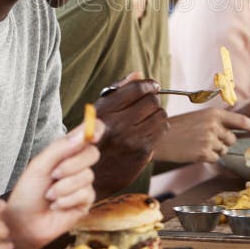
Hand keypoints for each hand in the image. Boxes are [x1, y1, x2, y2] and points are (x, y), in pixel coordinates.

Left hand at [4, 121, 103, 248]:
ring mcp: (83, 183)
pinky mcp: (85, 201)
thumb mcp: (39, 166)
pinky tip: (56, 205)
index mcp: (66, 151)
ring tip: (49, 195)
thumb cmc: (27, 193)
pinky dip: (66, 200)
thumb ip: (61, 148)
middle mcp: (77, 165)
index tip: (93, 135)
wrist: (23, 223)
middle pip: (92, 153)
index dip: (95, 129)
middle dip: (71, 165)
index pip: (88, 133)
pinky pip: (85, 194)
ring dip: (64, 187)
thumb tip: (84, 133)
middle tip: (54, 174)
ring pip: (87, 176)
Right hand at [92, 72, 168, 195]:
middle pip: (152, 100)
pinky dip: (159, 128)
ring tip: (148, 117)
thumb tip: (138, 73)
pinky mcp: (142, 153)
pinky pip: (161, 131)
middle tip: (149, 102)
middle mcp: (118, 124)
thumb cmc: (94, 138)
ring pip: (160, 115)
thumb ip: (118, 91)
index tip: (153, 85)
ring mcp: (132, 139)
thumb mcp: (98, 111)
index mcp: (105, 111)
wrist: (88, 175)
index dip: (148, 84)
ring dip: (157, 113)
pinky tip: (149, 131)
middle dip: (153, 99)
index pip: (136, 89)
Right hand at [153, 108, 249, 163]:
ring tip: (196, 144)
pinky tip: (193, 152)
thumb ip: (216, 123)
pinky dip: (206, 158)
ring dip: (213, 150)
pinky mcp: (204, 153)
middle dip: (223, 142)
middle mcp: (214, 125)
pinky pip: (215, 159)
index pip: (240, 120)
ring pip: (223, 150)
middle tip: (204, 139)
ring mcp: (209, 139)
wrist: (158, 137)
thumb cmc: (177, 128)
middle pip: (232, 139)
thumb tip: (232, 134)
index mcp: (213, 113)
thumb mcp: (198, 118)